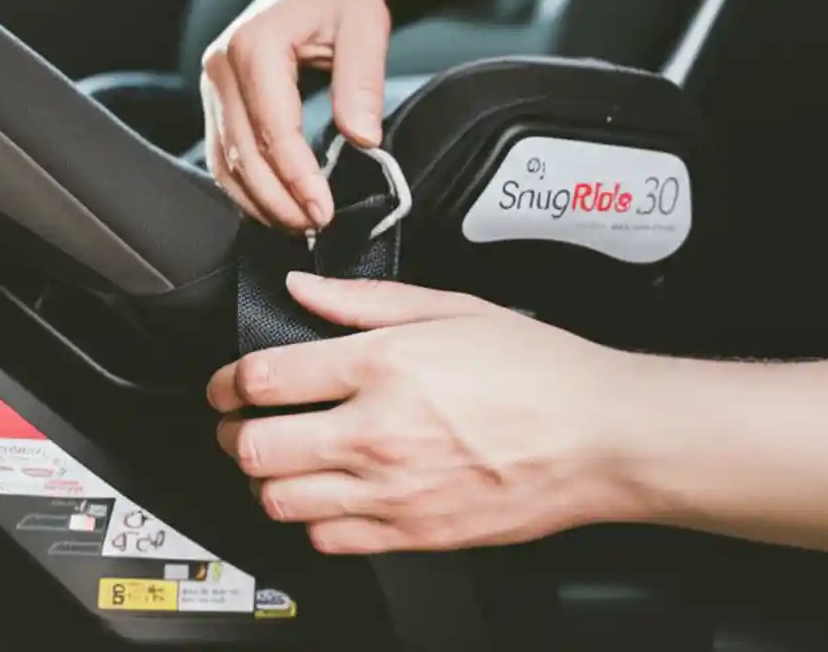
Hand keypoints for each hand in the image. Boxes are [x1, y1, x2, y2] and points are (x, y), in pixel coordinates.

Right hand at [200, 0, 390, 231]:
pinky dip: (245, 191)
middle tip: (314, 227)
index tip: (324, 211)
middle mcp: (220, 66)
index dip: (297, 177)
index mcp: (253, 44)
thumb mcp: (366, 30)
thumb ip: (363, 83)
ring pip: (226, 163)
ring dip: (259, 203)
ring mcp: (210, 87)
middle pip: (243, 153)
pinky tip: (274, 209)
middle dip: (278, 200)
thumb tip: (364, 140)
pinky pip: (222, 158)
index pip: (273, 129)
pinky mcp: (213, 104)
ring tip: (298, 227)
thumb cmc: (342, 5)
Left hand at [207, 273, 647, 553]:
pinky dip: (312, 519)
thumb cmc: (540, 372)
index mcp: (383, 366)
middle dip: (232, 434)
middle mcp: (377, 432)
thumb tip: (304, 288)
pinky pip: (326, 539)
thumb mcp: (452, 310)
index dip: (224, 382)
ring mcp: (392, 491)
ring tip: (280, 461)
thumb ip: (364, 300)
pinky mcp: (412, 534)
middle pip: (254, 447)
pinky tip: (328, 496)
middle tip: (239, 424)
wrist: (603, 438)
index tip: (224, 386)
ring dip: (265, 480)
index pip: (262, 379)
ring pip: (279, 500)